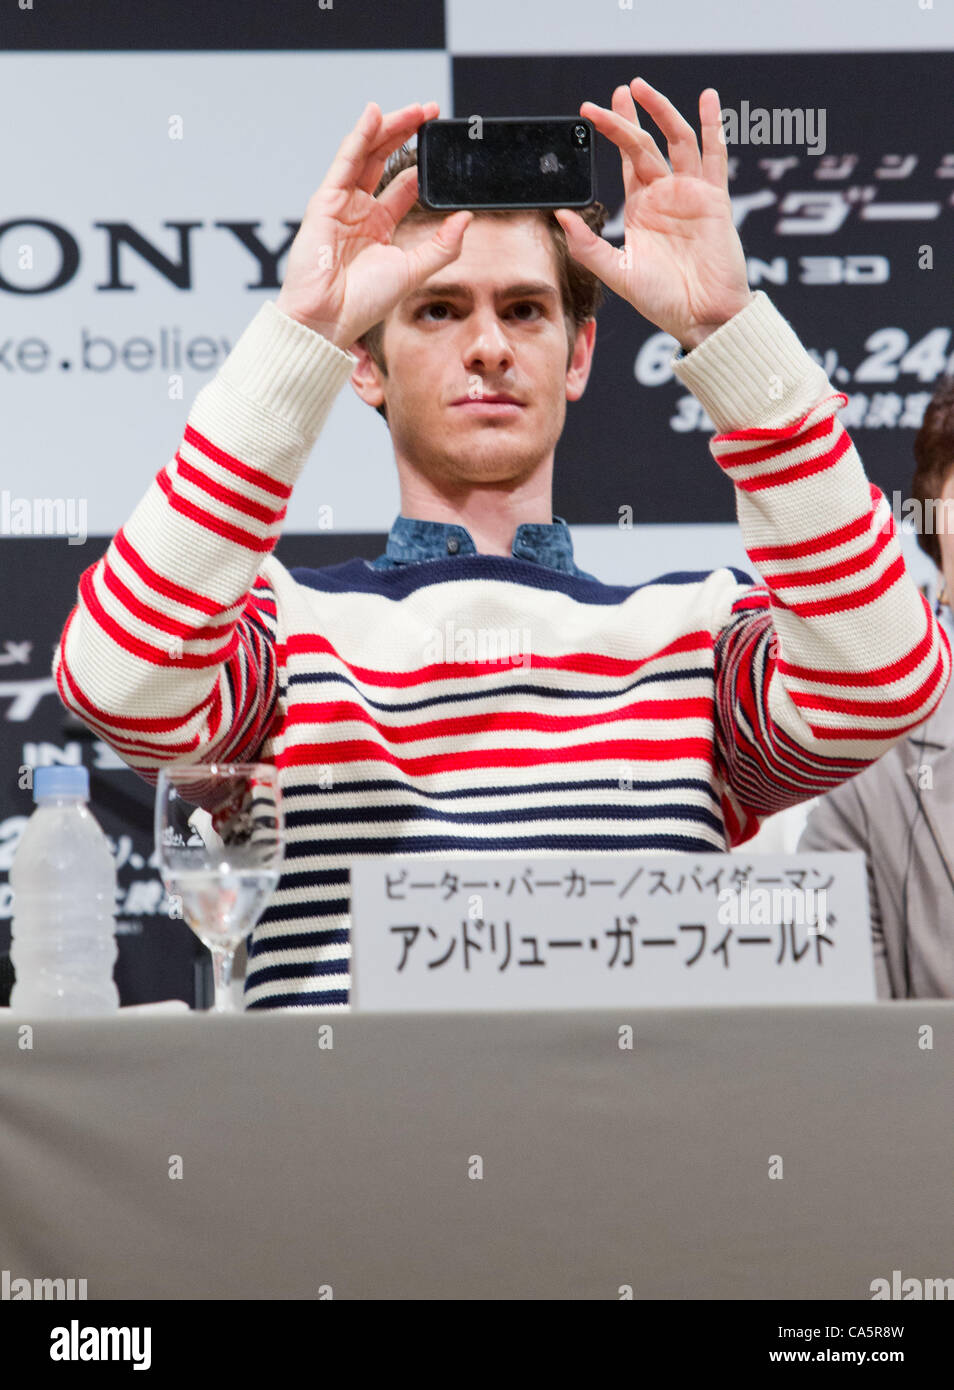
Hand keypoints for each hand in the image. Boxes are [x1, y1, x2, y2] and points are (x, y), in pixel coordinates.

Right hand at [275, 101, 472, 351]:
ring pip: (367, 154)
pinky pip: (345, 161)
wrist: (329, 318)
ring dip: (389, 127)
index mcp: (379, 227)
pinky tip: (374, 115)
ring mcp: (341, 203)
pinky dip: (360, 136)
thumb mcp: (413, 271)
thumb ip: (441, 246)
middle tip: (431, 113)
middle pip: (385, 161)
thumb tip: (466, 218)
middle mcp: (360, 211)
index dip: (423, 164)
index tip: (442, 147)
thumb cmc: (362, 302)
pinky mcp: (325, 201)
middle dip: (408, 134)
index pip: (404, 185)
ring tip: (414, 109)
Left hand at [554, 80, 753, 348]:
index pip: (625, 160)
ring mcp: (691, 194)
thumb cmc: (662, 300)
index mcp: (641, 209)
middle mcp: (665, 195)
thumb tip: (559, 217)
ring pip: (677, 141)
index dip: (611, 133)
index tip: (590, 112)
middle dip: (629, 118)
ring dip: (662, 112)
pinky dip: (713, 127)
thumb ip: (588, 246)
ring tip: (643, 88)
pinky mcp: (715, 199)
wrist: (700, 316)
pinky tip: (708, 100)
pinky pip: (715, 156)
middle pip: (646, 144)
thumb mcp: (617, 273)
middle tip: (616, 91)